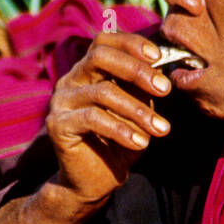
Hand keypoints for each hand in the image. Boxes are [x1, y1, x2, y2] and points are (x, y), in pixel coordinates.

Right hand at [46, 31, 173, 205]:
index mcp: (88, 70)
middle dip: (136, 70)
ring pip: (102, 92)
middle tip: (164, 89)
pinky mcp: (57, 125)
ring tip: (161, 129)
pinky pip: (92, 119)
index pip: (104, 40)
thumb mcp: (137, 111)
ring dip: (138, 110)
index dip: (131, 43)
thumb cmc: (119, 143)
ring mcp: (61, 101)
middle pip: (99, 56)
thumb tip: (166, 72)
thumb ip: (143, 89)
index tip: (158, 56)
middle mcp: (70, 80)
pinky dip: (121, 130)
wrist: (94, 182)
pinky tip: (140, 143)